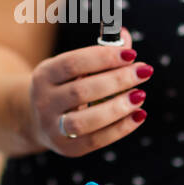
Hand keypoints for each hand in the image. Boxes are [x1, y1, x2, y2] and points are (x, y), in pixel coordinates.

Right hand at [27, 26, 152, 157]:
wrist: (39, 119)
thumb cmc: (66, 86)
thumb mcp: (74, 68)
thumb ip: (101, 53)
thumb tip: (126, 36)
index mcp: (44, 75)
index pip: (72, 64)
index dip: (103, 58)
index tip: (131, 54)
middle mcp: (44, 102)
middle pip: (80, 91)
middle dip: (116, 80)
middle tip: (144, 71)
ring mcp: (53, 128)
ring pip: (84, 121)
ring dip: (117, 108)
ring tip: (140, 95)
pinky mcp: (68, 148)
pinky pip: (96, 140)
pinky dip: (121, 128)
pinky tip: (139, 114)